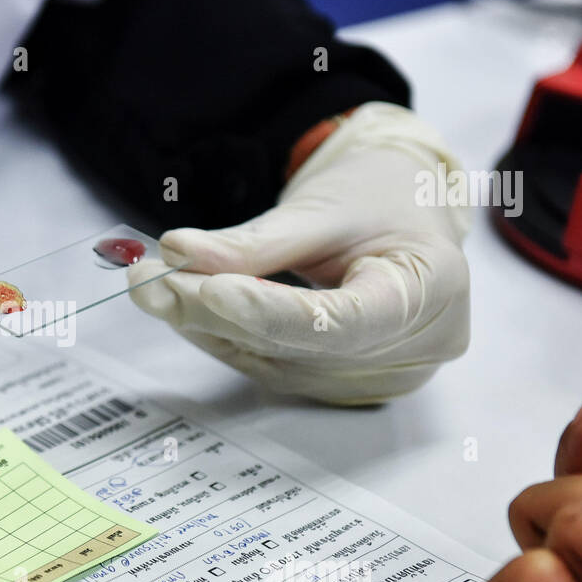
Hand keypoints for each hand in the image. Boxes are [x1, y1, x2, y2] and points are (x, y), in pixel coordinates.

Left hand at [129, 102, 469, 403]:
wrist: (405, 213)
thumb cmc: (380, 199)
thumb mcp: (324, 205)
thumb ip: (255, 241)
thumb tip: (180, 253)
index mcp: (430, 294)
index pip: (341, 320)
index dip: (269, 311)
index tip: (207, 288)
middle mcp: (408, 352)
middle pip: (295, 344)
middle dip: (214, 312)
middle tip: (150, 278)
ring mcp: (373, 377)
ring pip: (272, 361)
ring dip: (205, 326)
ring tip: (154, 286)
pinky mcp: (336, 382)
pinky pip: (268, 365)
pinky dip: (222, 336)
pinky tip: (183, 307)